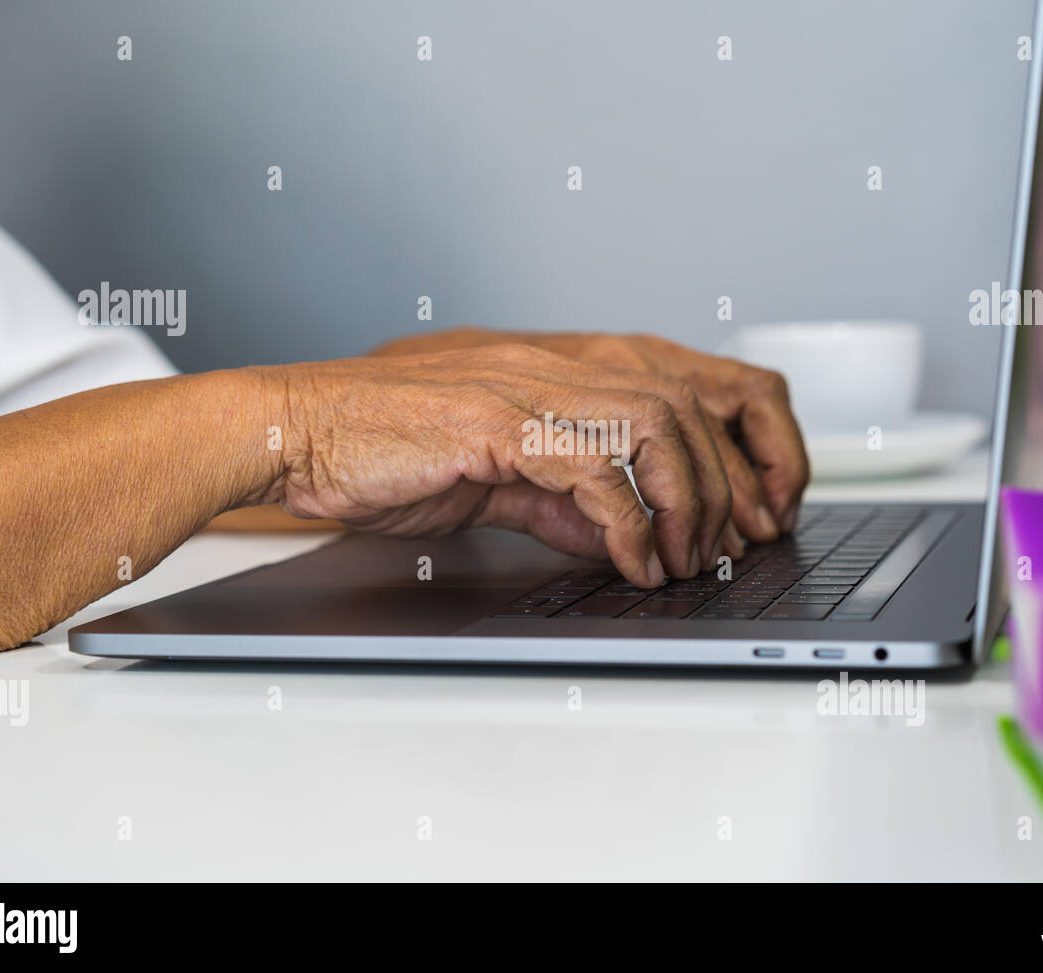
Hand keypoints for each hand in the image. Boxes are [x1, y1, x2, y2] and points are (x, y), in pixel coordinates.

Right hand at [267, 344, 746, 586]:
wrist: (297, 434)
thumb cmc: (383, 449)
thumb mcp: (498, 480)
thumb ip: (564, 499)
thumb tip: (621, 535)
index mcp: (561, 371)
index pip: (687, 385)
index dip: (735, 448)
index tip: (744, 513)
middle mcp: (556, 365)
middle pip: (689, 401)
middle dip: (729, 482)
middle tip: (726, 548)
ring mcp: (527, 385)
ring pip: (657, 420)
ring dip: (687, 498)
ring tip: (683, 557)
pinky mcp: (496, 418)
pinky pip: (591, 466)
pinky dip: (626, 522)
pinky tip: (630, 561)